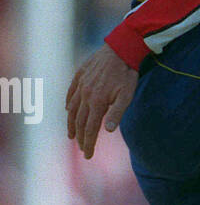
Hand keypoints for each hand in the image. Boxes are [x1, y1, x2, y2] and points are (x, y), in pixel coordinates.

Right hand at [66, 44, 137, 158]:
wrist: (121, 48)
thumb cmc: (127, 74)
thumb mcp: (127, 96)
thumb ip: (117, 113)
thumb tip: (108, 130)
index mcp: (97, 102)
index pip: (90, 129)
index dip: (88, 143)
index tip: (88, 155)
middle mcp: (85, 94)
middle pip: (80, 121)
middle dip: (80, 137)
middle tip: (82, 148)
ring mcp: (81, 84)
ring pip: (72, 108)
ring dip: (71, 124)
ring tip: (71, 135)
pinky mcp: (80, 75)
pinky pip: (70, 92)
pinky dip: (68, 103)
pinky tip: (67, 110)